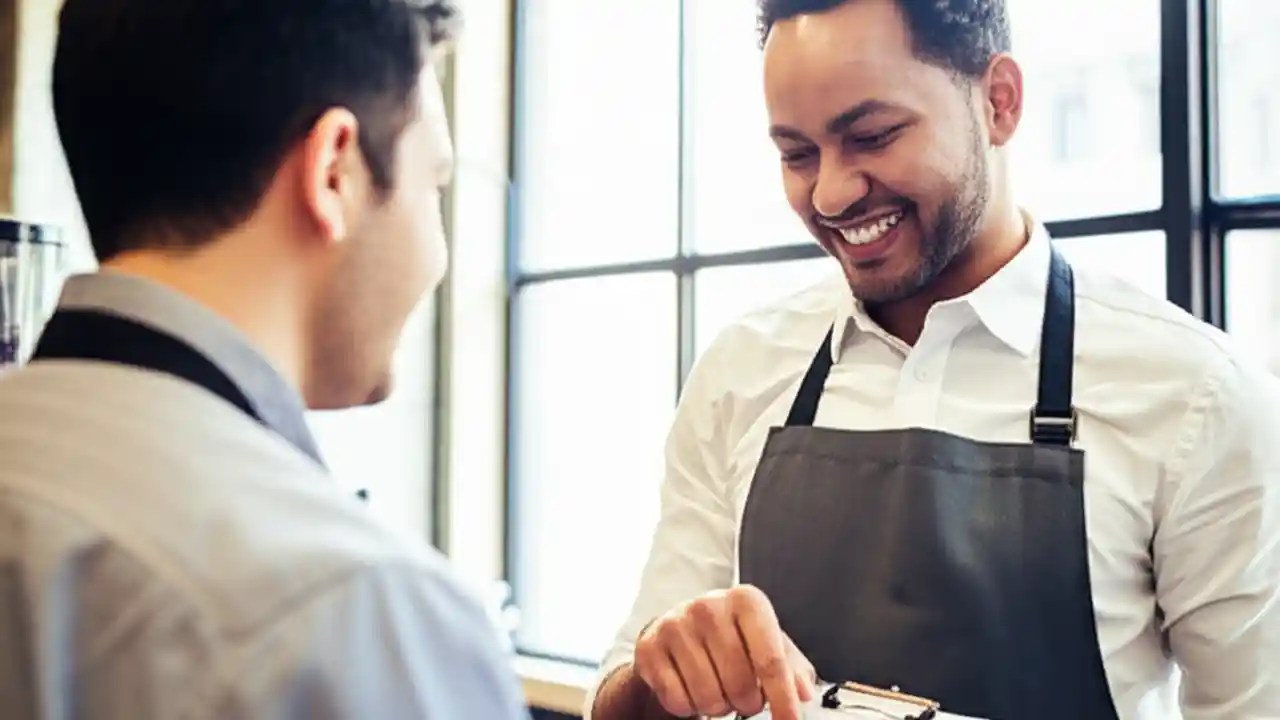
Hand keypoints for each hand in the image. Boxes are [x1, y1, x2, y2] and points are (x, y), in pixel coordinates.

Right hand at [633, 584, 815, 719]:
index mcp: (746, 600)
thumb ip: (791, 665)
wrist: (679, 626)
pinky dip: (689, 707)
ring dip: (718, 706)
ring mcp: (676, 624)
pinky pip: (678, 701)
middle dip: (746, 703)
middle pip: (741, 685)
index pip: (771, 660)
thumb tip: (803, 691)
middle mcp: (709, 606)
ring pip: (709, 698)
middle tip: (742, 695)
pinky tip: (691, 687)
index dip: (783, 699)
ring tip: (717, 688)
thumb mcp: (765, 641)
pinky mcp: (649, 646)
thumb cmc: (731, 635)